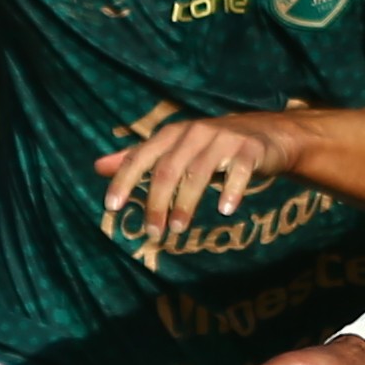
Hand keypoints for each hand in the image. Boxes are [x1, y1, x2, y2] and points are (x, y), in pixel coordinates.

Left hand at [95, 110, 306, 262]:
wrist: (267, 134)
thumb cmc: (212, 146)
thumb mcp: (174, 149)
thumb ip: (138, 158)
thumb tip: (98, 167)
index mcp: (172, 133)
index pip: (141, 156)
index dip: (124, 180)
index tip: (111, 207)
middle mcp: (194, 132)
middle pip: (168, 169)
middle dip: (157, 202)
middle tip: (153, 233)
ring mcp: (223, 139)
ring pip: (199, 172)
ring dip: (186, 202)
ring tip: (178, 228)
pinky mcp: (250, 149)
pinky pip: (238, 170)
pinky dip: (231, 190)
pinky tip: (225, 210)